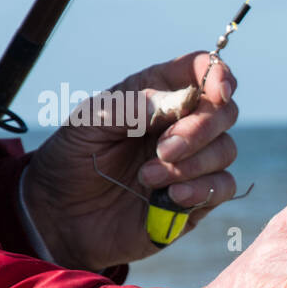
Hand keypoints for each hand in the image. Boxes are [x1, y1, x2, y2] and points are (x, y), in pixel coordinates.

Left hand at [22, 52, 238, 270]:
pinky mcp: (196, 198)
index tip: (219, 92)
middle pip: (224, 112)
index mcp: (156, 95)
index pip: (200, 71)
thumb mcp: (87, 125)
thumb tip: (174, 102)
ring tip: (147, 177)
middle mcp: (180, 125)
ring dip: (192, 164)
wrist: (61, 216)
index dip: (218, 74)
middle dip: (201, 128)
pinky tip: (171, 196)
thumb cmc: (72, 161)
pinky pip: (222, 187)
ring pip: (225, 150)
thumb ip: (129, 107)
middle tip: (163, 149)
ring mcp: (192, 162)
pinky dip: (201, 189)